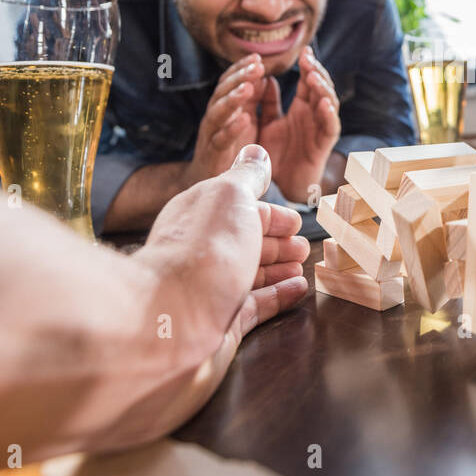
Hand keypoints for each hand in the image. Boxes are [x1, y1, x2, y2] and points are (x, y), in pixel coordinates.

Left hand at [133, 145, 309, 432]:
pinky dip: (279, 295)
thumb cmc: (203, 252)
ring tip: (302, 265)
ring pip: (251, 274)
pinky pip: (256, 306)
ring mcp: (211, 291)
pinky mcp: (221, 325)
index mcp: (199, 216)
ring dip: (279, 267)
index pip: (239, 210)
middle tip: (302, 245)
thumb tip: (256, 150)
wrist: (172, 322)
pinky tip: (298, 289)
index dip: (270, 213)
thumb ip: (248, 175)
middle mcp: (202, 252)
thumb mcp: (230, 196)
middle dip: (276, 241)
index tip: (297, 220)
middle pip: (245, 242)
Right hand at [183, 53, 268, 185]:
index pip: (229, 81)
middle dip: (240, 77)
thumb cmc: (228, 148)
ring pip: (219, 112)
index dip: (241, 68)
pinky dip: (232, 129)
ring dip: (233, 98)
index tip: (257, 56)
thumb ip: (252, 100)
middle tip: (257, 65)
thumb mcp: (243, 119)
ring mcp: (211, 134)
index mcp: (223, 107)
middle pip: (223, 91)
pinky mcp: (213, 154)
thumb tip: (265, 76)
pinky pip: (221, 139)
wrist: (206, 180)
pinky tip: (245, 120)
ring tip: (248, 88)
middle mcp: (214, 116)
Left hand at [256, 46, 341, 202]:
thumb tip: (266, 79)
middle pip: (321, 87)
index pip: (309, 80)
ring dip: (323, 89)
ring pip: (329, 103)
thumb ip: (268, 103)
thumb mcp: (267, 124)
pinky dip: (328, 115)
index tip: (303, 51)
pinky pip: (330, 128)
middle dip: (317, 71)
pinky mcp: (323, 145)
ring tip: (314, 77)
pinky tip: (323, 105)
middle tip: (308, 59)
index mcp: (302, 107)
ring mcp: (321, 128)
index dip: (308, 65)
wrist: (280, 187)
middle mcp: (315, 115)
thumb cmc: (276, 156)